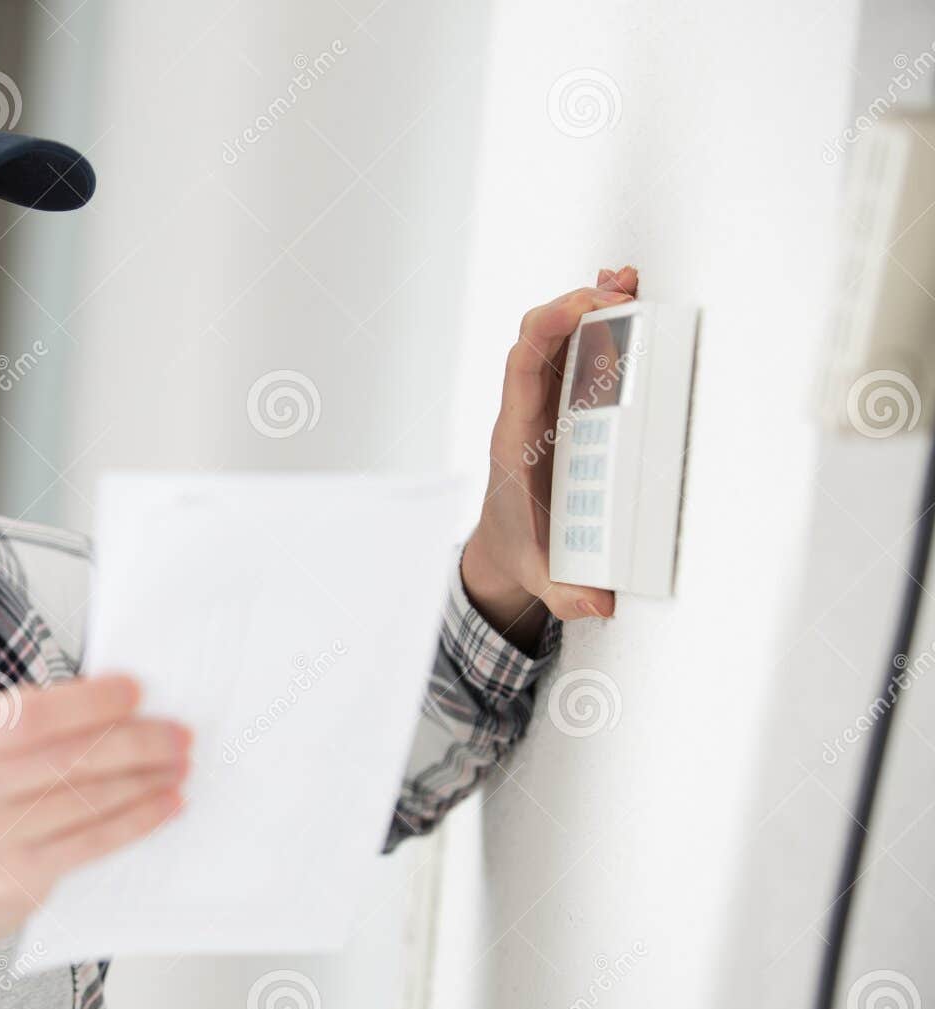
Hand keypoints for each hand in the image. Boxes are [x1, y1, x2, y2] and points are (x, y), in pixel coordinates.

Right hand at [0, 673, 188, 1008]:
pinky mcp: (16, 881)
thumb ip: (16, 726)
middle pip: (62, 757)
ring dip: (143, 778)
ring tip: (178, 763)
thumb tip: (111, 703)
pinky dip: (137, 819)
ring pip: (84, 799)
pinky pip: (92, 842)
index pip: (24, 715)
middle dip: (132, 741)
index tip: (135, 691)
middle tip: (176, 732)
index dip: (88, 702)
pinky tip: (164, 804)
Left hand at [460, 266, 638, 652]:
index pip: (522, 367)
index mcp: (515, 439)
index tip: (585, 307)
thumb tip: (597, 601)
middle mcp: (527, 413)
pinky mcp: (565, 410)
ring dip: (592, 309)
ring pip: (560, 341)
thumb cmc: (521, 552)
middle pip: (540, 340)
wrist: (502, 551)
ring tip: (629, 284)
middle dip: (578, 307)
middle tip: (623, 292)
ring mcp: (545, 408)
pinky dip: (601, 327)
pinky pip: (578, 357)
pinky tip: (626, 302)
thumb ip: (565, 594)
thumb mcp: (540, 577)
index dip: (549, 329)